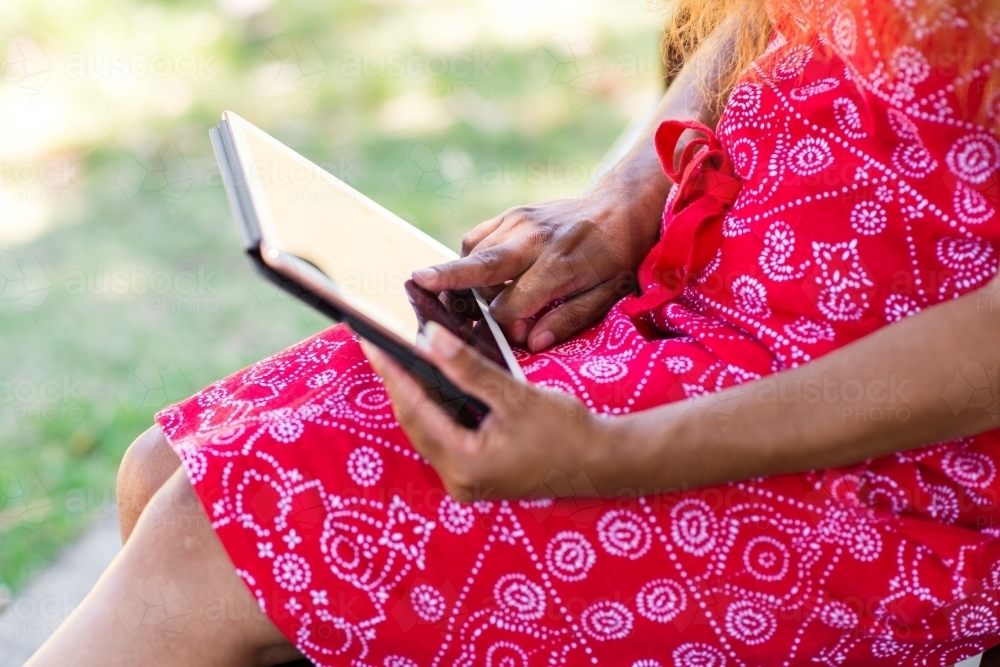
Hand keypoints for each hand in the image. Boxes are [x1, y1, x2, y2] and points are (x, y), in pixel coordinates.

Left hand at [360, 322, 616, 499]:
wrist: (604, 463)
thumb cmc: (567, 432)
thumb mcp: (515, 395)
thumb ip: (468, 368)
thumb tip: (427, 338)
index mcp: (465, 464)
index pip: (415, 411)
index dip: (392, 374)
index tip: (372, 343)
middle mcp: (458, 479)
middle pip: (416, 423)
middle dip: (399, 383)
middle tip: (381, 345)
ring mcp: (467, 480)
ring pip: (429, 429)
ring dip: (417, 395)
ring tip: (401, 358)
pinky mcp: (477, 473)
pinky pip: (445, 436)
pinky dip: (437, 408)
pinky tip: (433, 382)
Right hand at [412, 185, 663, 351]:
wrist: (622, 206)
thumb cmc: (617, 258)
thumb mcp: (607, 295)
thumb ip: (570, 320)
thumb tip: (533, 342)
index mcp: (561, 266)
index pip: (513, 303)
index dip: (506, 326)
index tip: (511, 337)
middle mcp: (535, 241)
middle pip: (483, 264)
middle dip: (450, 277)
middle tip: (418, 283)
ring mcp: (521, 222)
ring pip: (475, 251)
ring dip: (462, 278)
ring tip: (460, 299)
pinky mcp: (513, 214)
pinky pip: (478, 236)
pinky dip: (469, 257)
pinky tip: (473, 275)